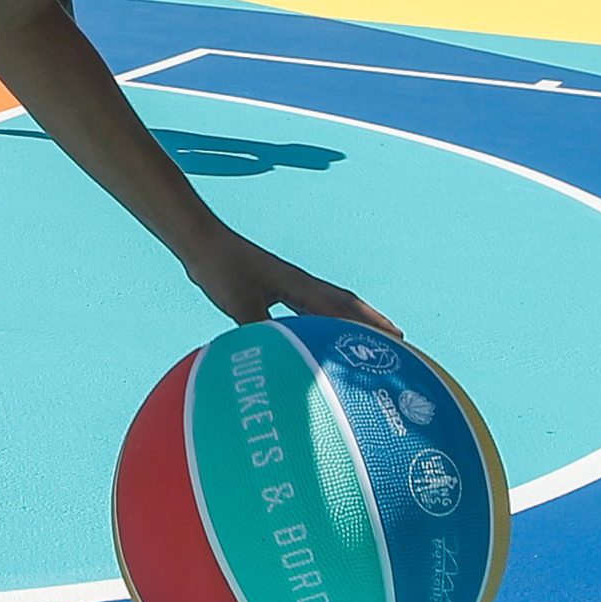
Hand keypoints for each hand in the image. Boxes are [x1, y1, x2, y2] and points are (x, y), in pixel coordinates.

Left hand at [184, 229, 389, 336]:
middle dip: (372, 322)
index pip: (343, 308)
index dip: (371, 324)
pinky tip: (321, 334)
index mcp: (300, 285)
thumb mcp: (241, 304)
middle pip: (346, 304)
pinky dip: (324, 321)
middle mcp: (301, 283)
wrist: (202, 243)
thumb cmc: (221, 269)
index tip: (397, 339)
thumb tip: (279, 358)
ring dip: (351, 320)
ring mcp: (290, 284)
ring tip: (367, 340)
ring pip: (329, 305)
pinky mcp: (275, 287)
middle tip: (398, 341)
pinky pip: (309, 307)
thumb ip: (262, 330)